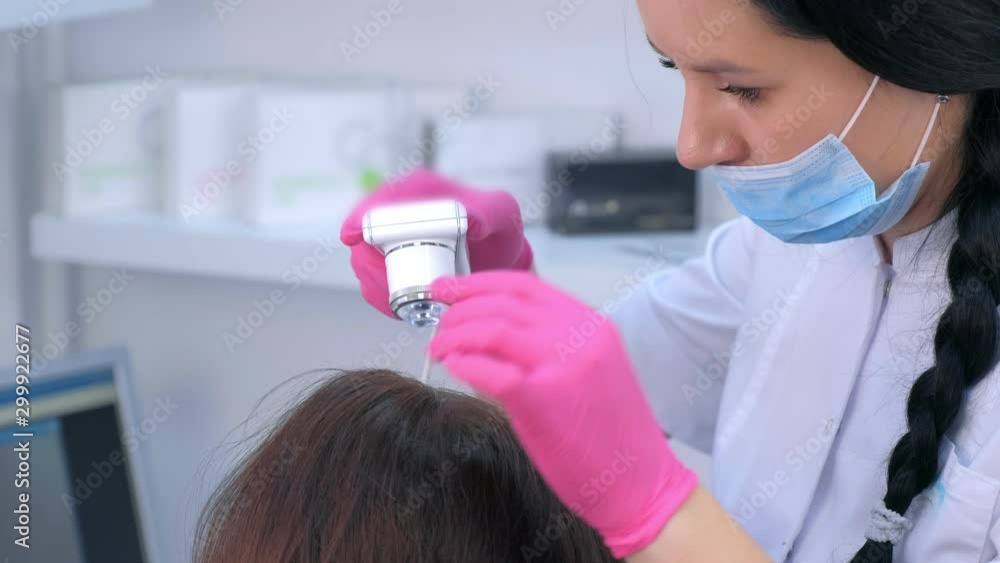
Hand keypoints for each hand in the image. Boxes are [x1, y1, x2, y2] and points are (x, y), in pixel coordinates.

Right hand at [340, 169, 533, 317]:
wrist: (497, 257)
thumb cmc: (498, 230)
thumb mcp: (503, 216)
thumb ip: (491, 213)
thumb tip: (472, 221)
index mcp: (419, 189)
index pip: (380, 200)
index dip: (360, 217)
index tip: (353, 235)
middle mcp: (396, 212)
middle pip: (364, 238)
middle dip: (372, 266)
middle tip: (395, 289)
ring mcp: (388, 239)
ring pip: (364, 264)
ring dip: (377, 287)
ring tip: (403, 303)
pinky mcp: (387, 264)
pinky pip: (371, 284)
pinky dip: (382, 299)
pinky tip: (402, 308)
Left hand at [428, 271, 697, 558]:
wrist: (642, 484)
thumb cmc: (612, 437)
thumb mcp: (587, 372)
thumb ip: (545, 348)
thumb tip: (485, 341)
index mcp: (590, 324)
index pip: (523, 285)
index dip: (476, 282)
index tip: (447, 288)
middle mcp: (579, 335)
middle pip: (502, 302)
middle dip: (458, 307)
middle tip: (436, 321)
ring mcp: (563, 363)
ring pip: (493, 329)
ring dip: (456, 335)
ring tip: (438, 347)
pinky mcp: (543, 398)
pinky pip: (490, 369)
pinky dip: (465, 363)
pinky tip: (453, 367)